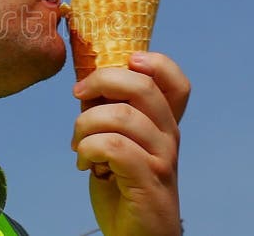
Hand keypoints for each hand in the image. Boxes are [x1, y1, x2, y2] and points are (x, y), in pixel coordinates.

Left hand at [70, 52, 190, 235]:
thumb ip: (110, 116)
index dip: (155, 63)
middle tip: (78, 94)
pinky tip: (83, 163)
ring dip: (85, 124)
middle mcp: (169, 138)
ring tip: (77, 144)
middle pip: (143, 87)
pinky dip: (88, 148)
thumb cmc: (123, 191)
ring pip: (120, 116)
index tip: (126, 61)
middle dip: (102, 80)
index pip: (176, 83)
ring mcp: (162, 159)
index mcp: (163, 125)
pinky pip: (113, 146)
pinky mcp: (148, 182)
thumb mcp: (117, 146)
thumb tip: (87, 87)